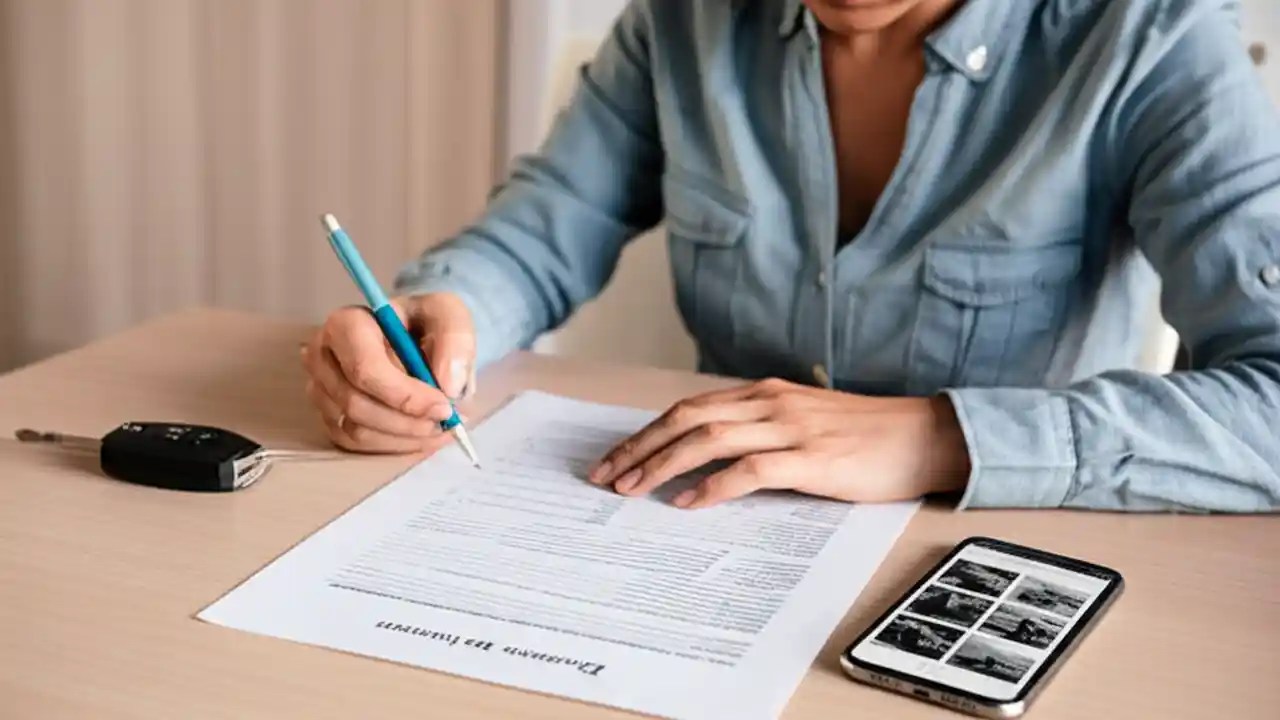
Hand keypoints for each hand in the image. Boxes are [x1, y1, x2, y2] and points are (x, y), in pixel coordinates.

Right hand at [300, 293, 475, 452]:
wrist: (416, 336)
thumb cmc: (426, 322)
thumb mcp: (449, 314)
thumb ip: (456, 340)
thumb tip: (448, 387)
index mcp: (346, 324)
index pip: (365, 370)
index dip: (405, 396)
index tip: (444, 407)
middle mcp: (322, 357)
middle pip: (357, 405)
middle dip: (407, 422)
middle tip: (447, 423)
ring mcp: (321, 389)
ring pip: (357, 430)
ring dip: (405, 437)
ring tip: (441, 428)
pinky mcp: (329, 416)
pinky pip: (357, 443)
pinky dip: (395, 445)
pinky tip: (422, 434)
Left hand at [588, 378, 969, 508]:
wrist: (924, 436)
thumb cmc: (866, 436)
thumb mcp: (803, 422)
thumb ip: (760, 431)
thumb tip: (710, 459)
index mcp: (765, 393)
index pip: (689, 408)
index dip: (646, 433)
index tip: (615, 459)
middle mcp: (770, 403)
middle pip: (685, 418)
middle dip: (639, 447)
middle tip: (604, 476)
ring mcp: (790, 428)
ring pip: (707, 439)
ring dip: (662, 465)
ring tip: (631, 489)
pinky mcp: (810, 458)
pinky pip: (748, 469)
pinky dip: (711, 486)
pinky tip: (687, 503)